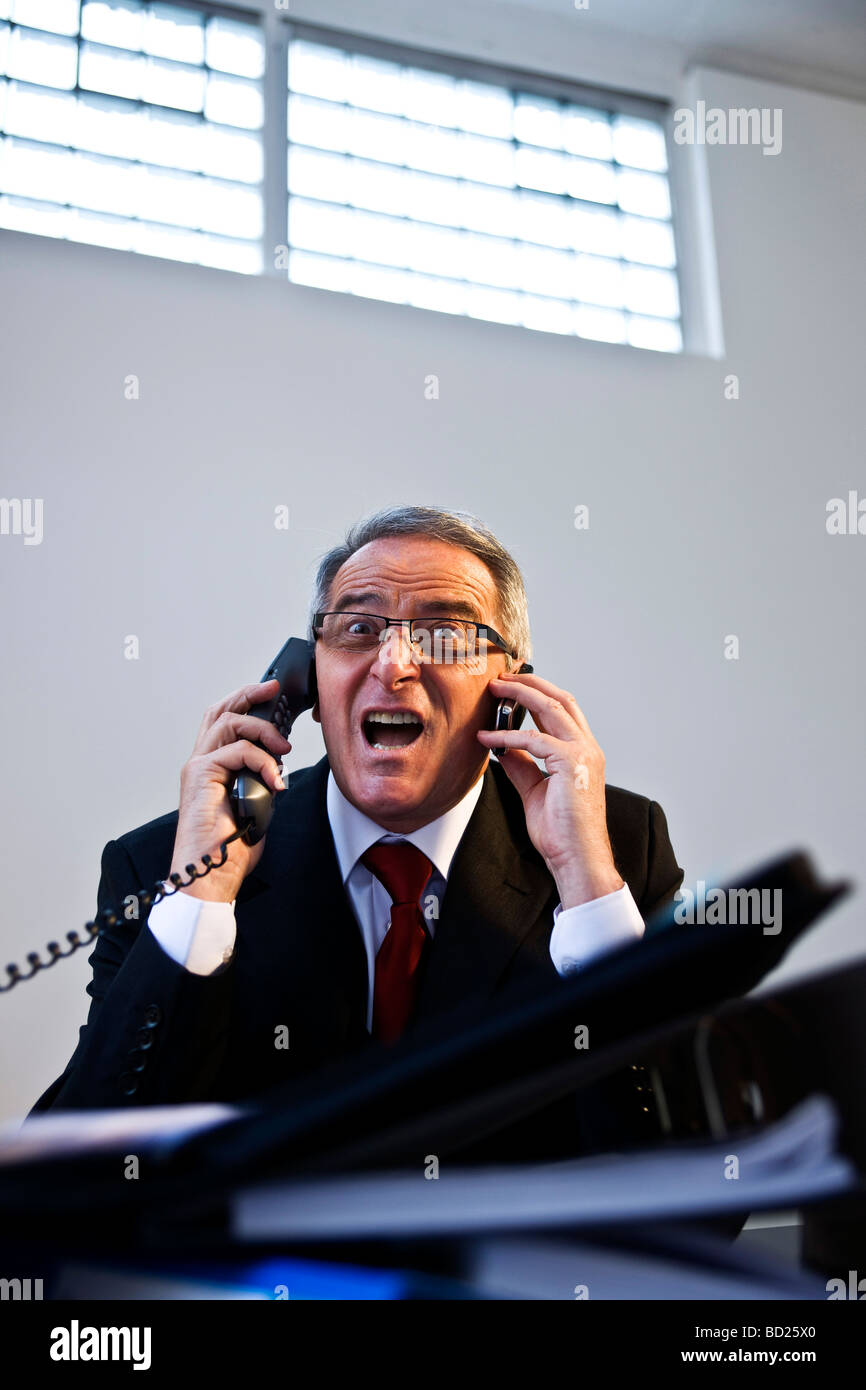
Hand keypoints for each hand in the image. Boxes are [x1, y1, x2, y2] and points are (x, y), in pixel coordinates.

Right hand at [169, 678, 290, 902]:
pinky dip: (263, 761)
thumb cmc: (229, 849)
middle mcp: (200, 762)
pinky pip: (238, 751)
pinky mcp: (200, 774)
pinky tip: (275, 781)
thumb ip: (261, 781)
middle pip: (221, 711)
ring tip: (283, 749)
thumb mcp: (256, 806)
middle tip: (275, 689)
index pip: (225, 722)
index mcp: (212, 768)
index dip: (246, 702)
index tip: (273, 694)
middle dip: (249, 693)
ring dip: (263, 730)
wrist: (210, 874)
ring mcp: (198, 766)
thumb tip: (277, 769)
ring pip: (230, 723)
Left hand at [476, 672, 622, 908]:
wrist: (576, 858)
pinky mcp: (571, 763)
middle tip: (501, 679)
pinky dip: (507, 736)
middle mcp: (587, 748)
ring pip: (551, 708)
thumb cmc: (562, 832)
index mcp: (583, 752)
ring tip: (494, 691)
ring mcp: (583, 753)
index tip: (511, 689)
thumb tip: (503, 749)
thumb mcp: (535, 792)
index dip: (538, 694)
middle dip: (530, 683)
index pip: (563, 711)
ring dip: (520, 694)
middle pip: (561, 699)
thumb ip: (522, 767)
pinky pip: (533, 739)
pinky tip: (487, 739)